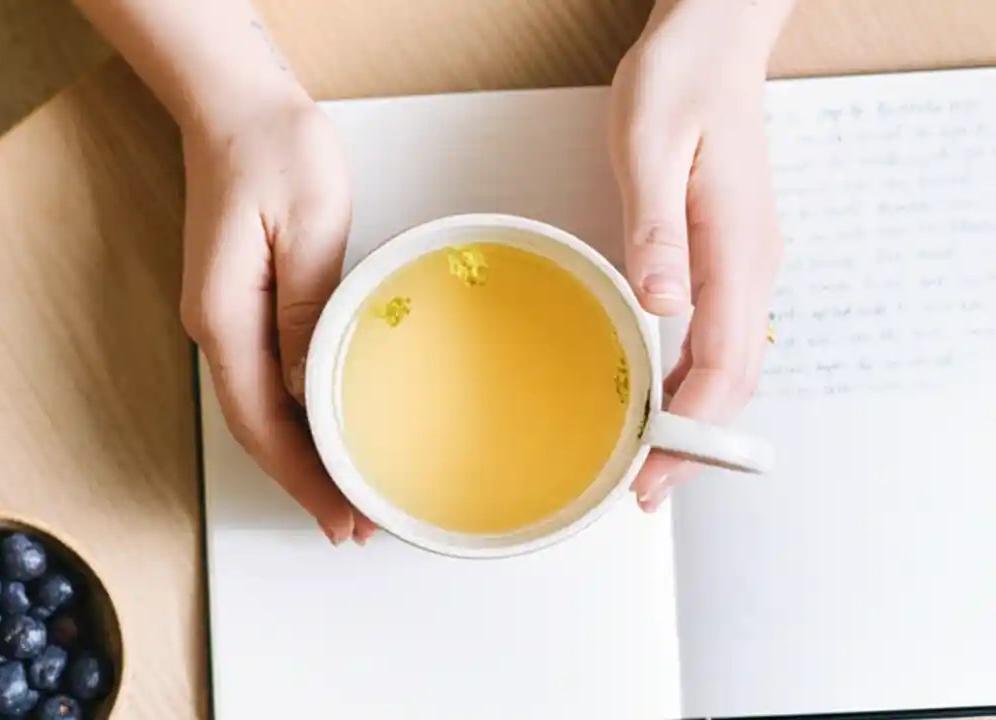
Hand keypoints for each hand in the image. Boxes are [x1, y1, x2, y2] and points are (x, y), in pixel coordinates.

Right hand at [180, 93, 376, 544]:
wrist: (236, 108)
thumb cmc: (276, 152)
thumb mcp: (307, 226)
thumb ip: (306, 309)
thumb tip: (309, 387)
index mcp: (225, 317)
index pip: (262, 423)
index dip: (302, 478)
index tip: (343, 517)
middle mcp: (214, 328)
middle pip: (256, 429)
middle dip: (304, 483)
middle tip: (357, 525)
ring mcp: (222, 318)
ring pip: (260, 410)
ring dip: (301, 457)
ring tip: (348, 494)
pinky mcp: (239, 305)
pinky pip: (264, 380)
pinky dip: (296, 419)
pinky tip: (325, 431)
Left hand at [608, 3, 787, 511]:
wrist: (711, 42)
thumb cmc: (679, 83)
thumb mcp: (650, 144)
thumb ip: (656, 227)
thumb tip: (659, 302)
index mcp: (736, 251)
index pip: (724, 366)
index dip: (693, 430)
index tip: (653, 473)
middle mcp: (750, 268)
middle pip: (734, 381)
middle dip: (695, 443)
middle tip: (642, 490)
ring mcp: (743, 264)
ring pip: (728, 364)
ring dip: (692, 418)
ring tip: (647, 460)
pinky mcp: (725, 256)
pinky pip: (716, 336)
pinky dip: (689, 379)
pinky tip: (658, 394)